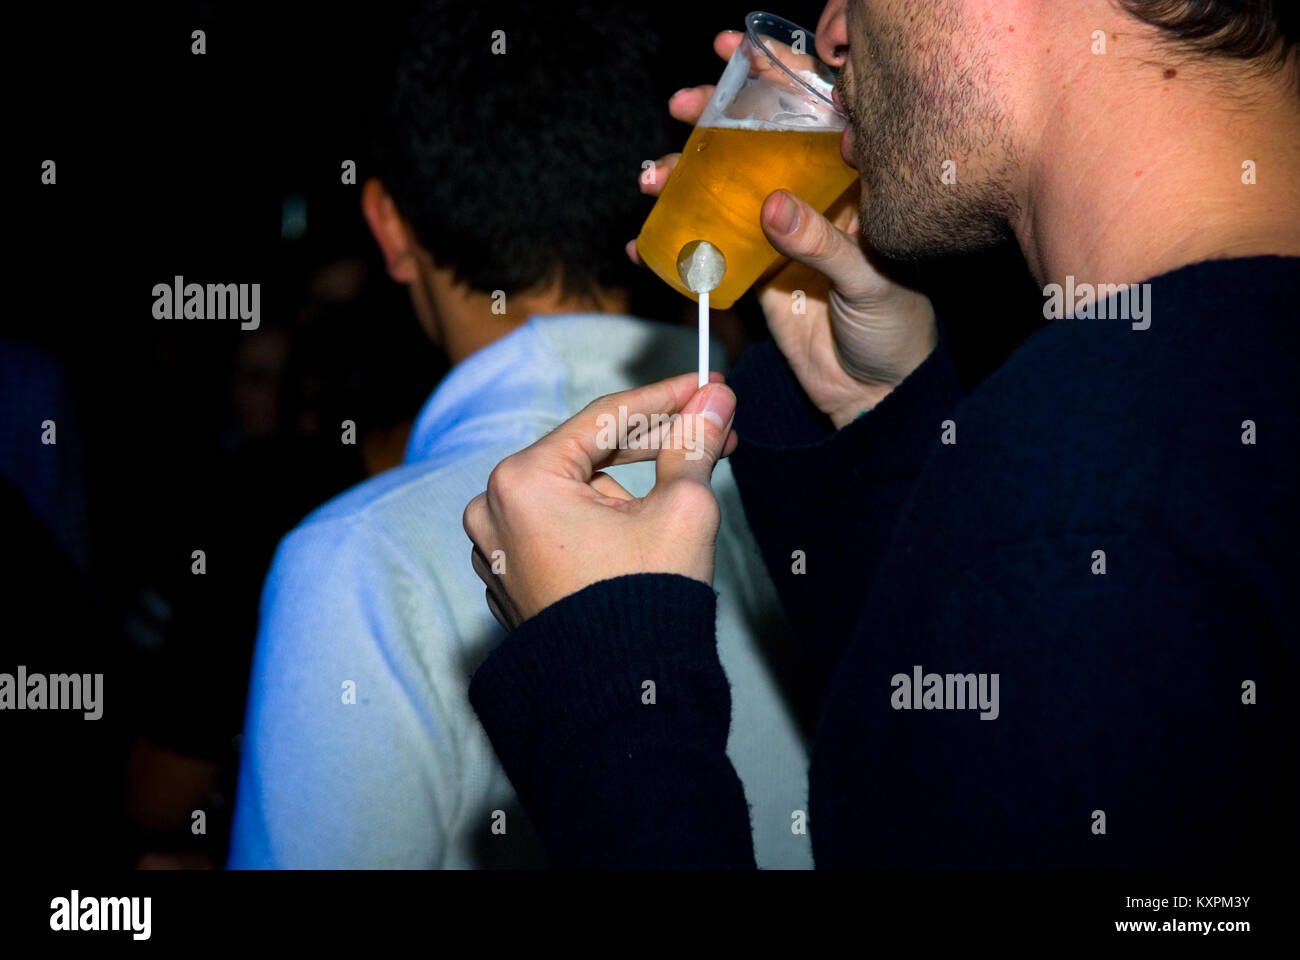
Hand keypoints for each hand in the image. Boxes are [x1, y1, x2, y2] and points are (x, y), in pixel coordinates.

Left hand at [464, 373, 737, 629]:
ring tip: (684, 486)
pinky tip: (646, 523)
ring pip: (576, 492)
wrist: (622, 698)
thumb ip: (693, 442)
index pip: (606, 418)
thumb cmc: (645, 601)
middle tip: (712, 429)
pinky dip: (601, 520)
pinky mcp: (512, 581)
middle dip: (655, 442)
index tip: (708, 384)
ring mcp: (496, 550)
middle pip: (588, 454)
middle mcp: (492, 510)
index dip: (668, 397)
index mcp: (521, 480)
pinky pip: (561, 529)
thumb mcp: (682, 508)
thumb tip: (715, 399)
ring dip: (629, 483)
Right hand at [631, 32, 937, 427]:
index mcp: (850, 183)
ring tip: (653, 179)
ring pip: (721, 190)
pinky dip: (672, 246)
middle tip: (681, 107)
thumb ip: (823, 242)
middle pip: (755, 142)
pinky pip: (705, 250)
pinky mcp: (750, 273)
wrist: (874, 393)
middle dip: (712, 119)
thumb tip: (772, 206)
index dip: (773, 77)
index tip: (734, 53)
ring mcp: (775, 234)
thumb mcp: (871, 279)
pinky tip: (645, 245)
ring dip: (682, 179)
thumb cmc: (896, 329)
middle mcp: (809, 198)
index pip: (812, 112)